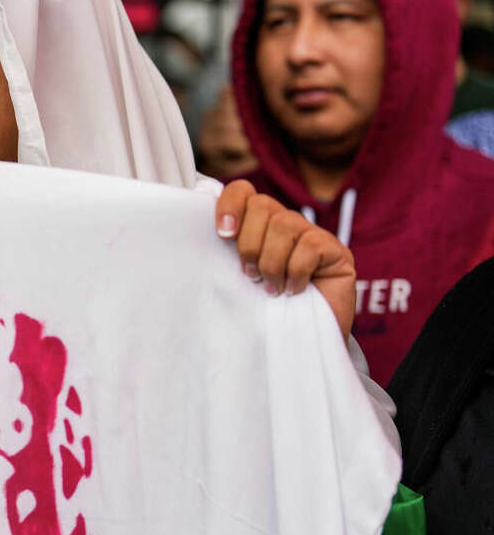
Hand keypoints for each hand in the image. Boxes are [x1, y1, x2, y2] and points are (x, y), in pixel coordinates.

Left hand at [215, 179, 355, 337]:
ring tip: (271, 288)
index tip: (223, 235)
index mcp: (257, 226)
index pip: (242, 191)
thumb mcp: (235, 281)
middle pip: (262, 205)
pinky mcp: (336, 250)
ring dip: (271, 262)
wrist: (298, 343)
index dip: (230, 205)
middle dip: (249, 243)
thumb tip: (198, 235)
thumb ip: (222, 256)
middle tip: (251, 275)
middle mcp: (285, 223)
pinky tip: (294, 290)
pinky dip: (296, 272)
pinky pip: (309, 246)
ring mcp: (312, 234)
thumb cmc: (262, 311)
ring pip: (285, 225)